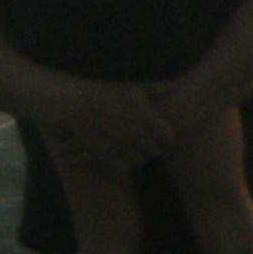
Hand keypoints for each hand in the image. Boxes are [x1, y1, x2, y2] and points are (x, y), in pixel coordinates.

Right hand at [40, 79, 174, 165]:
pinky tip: (123, 152)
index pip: (168, 136)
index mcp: (143, 115)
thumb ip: (155, 89)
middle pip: (155, 151)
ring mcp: (121, 146)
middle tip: (150, 140)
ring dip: (141, 155)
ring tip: (136, 145)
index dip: (167, 136)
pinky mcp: (107, 156)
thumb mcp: (132, 87)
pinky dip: (127, 163)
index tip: (163, 132)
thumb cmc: (106, 92)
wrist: (77, 105)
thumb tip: (176, 85)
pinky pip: (126, 168)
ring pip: (141, 160)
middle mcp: (134, 133)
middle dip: (154, 146)